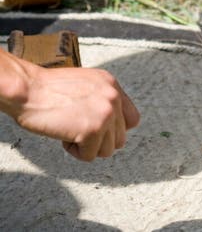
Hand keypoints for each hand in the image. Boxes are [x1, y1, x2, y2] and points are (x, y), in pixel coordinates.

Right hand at [1, 55, 139, 161]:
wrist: (30, 90)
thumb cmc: (49, 90)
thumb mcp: (86, 85)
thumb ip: (102, 99)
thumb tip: (112, 125)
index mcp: (112, 85)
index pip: (132, 119)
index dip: (115, 130)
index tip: (98, 131)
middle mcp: (113, 97)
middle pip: (120, 138)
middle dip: (99, 141)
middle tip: (77, 130)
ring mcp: (105, 113)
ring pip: (107, 150)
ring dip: (87, 147)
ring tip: (69, 130)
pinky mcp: (93, 130)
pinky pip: (89, 156)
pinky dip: (74, 151)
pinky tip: (63, 134)